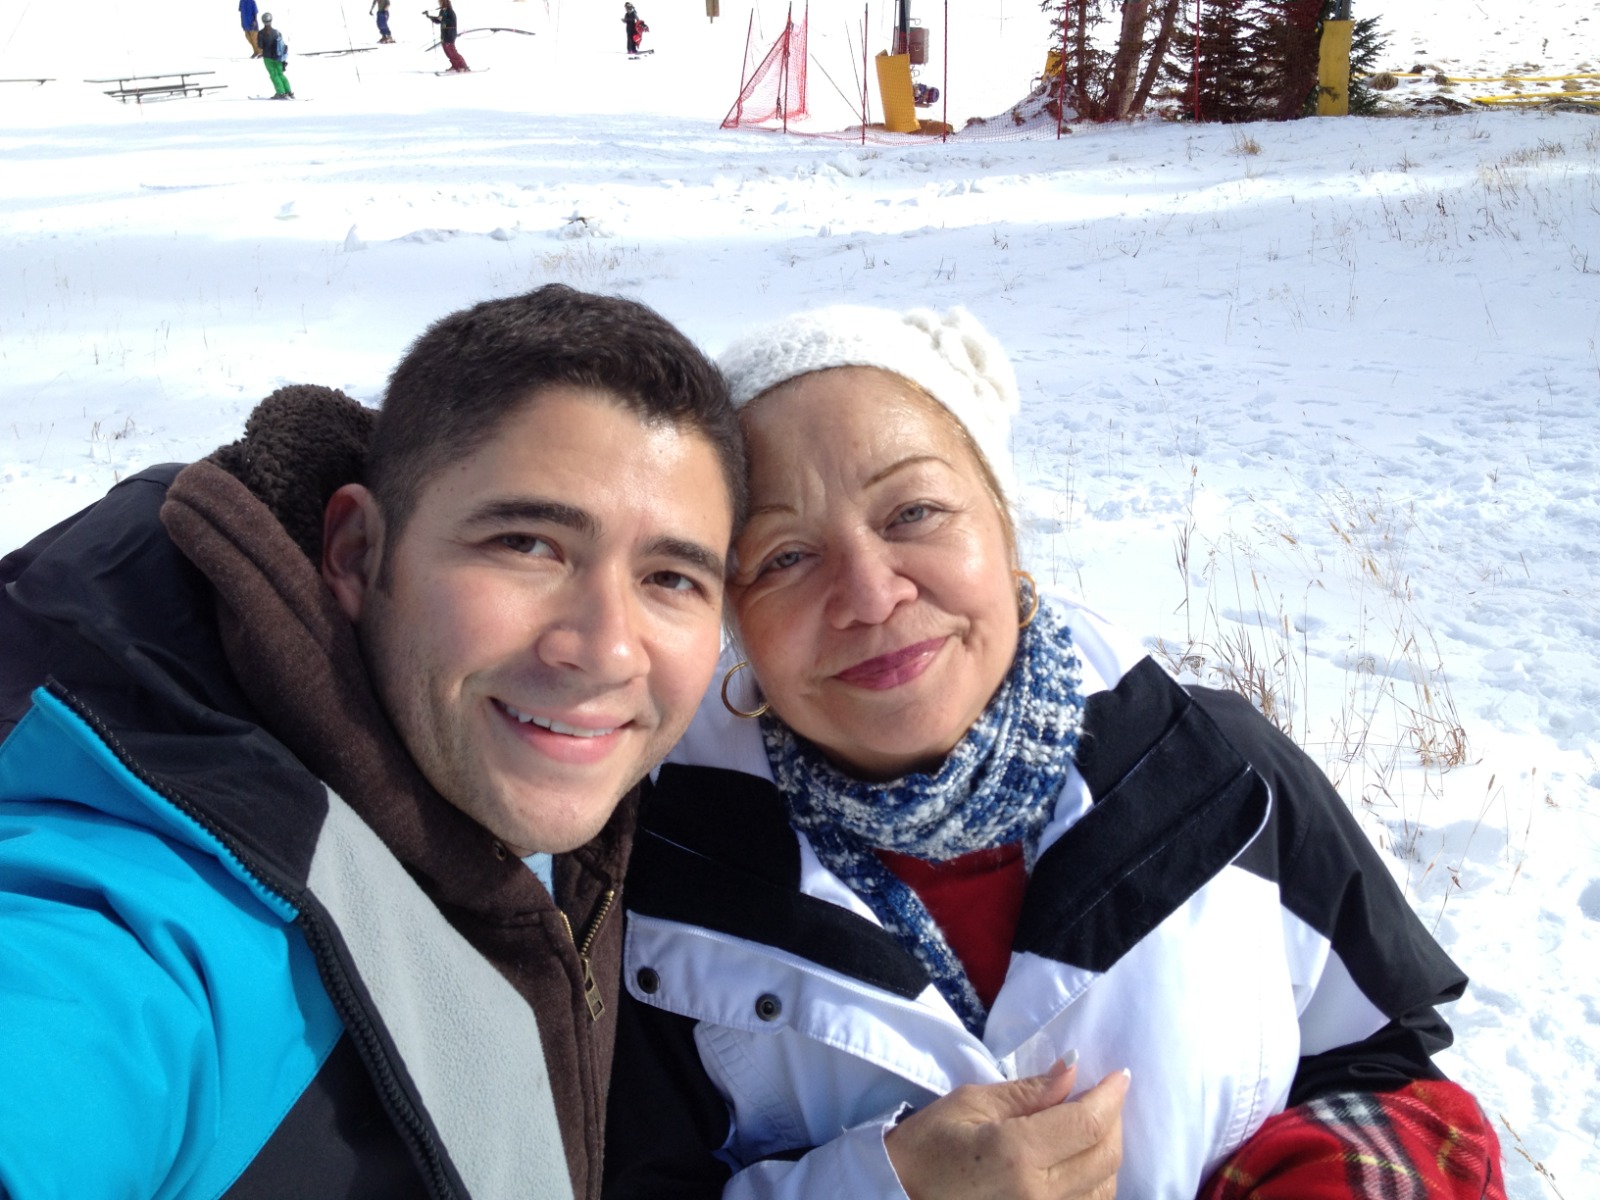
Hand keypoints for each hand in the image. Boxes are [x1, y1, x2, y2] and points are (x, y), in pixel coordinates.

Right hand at [885, 1061, 1126, 1199]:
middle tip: (1103, 1095)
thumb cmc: (927, 1146)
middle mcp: (1038, 1196)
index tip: (1119, 1075)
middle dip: (1113, 1120)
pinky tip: (1080, 1161)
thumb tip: (1073, 1071)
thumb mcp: (971, 1103)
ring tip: (1090, 1125)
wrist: (899, 1197)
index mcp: (1017, 1156)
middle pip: (1104, 1157)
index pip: (1087, 1124)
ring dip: (1106, 1151)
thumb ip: (1029, 1092)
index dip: (1110, 1096)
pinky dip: (1095, 1182)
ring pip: (1104, 1188)